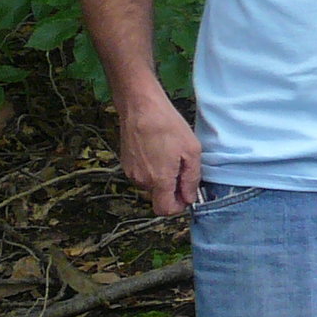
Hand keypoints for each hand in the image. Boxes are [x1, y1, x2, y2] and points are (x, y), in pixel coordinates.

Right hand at [119, 97, 201, 215]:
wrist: (140, 107)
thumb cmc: (168, 126)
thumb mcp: (191, 151)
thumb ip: (191, 179)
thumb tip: (189, 199)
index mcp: (158, 180)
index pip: (165, 210)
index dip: (178, 206)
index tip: (186, 192)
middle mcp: (141, 180)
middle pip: (159, 196)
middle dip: (172, 187)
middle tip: (181, 164)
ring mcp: (130, 172)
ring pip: (151, 185)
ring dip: (162, 176)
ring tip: (169, 153)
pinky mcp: (125, 163)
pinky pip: (142, 173)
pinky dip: (151, 167)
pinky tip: (157, 149)